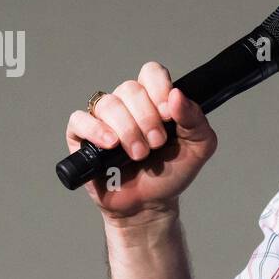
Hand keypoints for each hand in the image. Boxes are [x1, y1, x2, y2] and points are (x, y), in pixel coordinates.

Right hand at [65, 62, 217, 222]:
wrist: (151, 205)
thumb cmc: (172, 173)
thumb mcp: (198, 147)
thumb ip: (196, 119)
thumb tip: (177, 95)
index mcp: (153, 99)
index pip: (151, 72)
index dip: (159, 89)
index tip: (169, 116)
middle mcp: (127, 105)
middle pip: (130, 89)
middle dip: (147, 119)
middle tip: (156, 144)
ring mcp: (103, 119)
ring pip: (108, 104)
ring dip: (128, 130)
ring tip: (139, 155)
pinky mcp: (82, 138)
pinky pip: (80, 120)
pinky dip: (96, 130)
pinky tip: (111, 144)